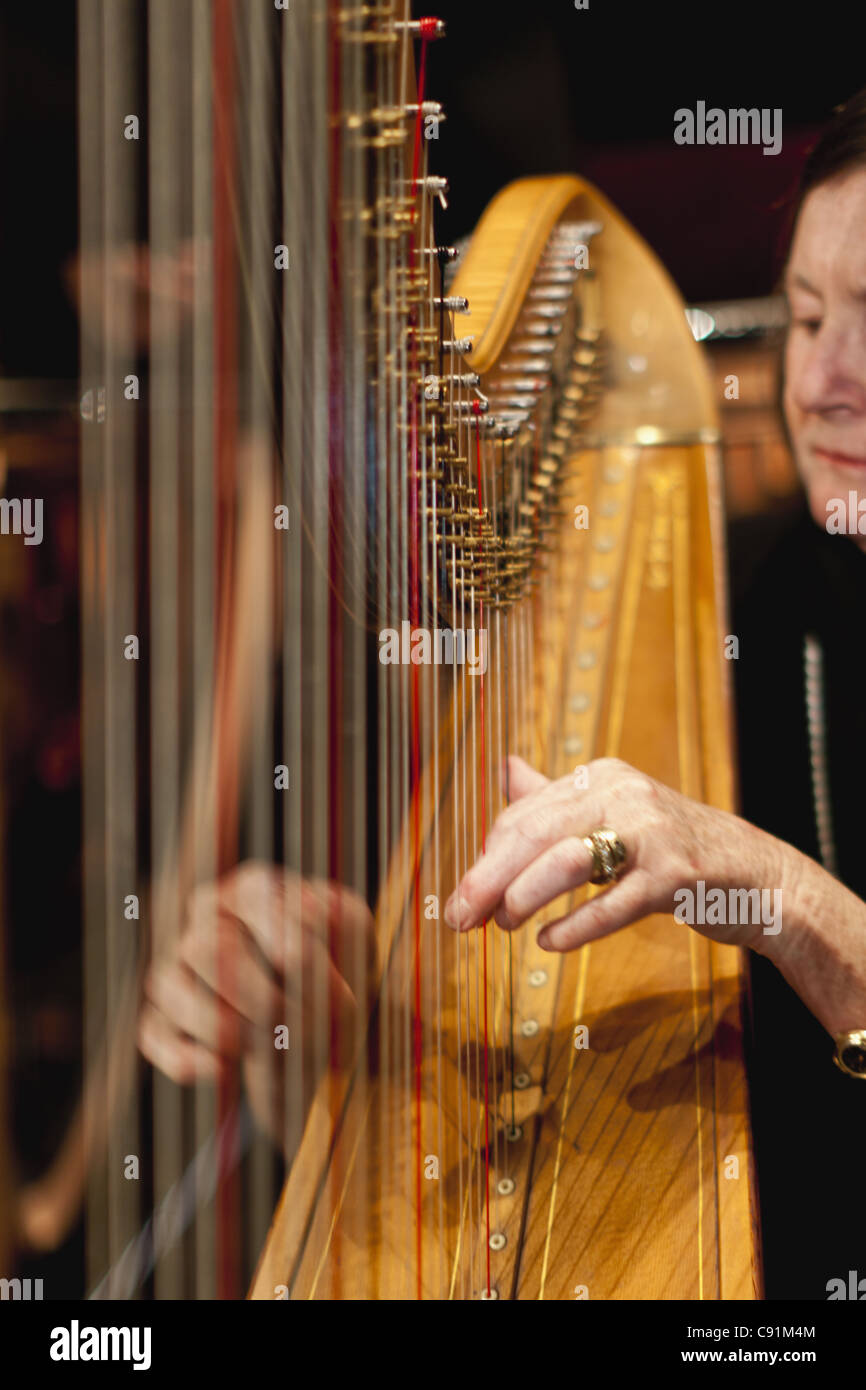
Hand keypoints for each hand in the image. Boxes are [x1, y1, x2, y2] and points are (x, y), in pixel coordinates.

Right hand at [138, 862, 375, 1151]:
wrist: (327, 1024)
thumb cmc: (339, 969)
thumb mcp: (356, 935)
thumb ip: (341, 920)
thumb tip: (307, 921)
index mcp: (254, 889)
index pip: (259, 904)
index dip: (301, 958)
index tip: (341, 997)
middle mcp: (207, 919)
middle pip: (211, 948)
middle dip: (265, 1000)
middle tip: (306, 1030)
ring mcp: (177, 967)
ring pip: (171, 987)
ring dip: (226, 1028)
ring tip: (271, 1046)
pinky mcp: (159, 1018)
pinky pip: (153, 1034)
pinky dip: (188, 1059)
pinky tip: (227, 1071)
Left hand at [444, 754, 788, 953]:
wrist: (760, 876)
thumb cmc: (674, 850)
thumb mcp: (615, 815)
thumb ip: (557, 799)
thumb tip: (504, 768)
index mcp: (601, 778)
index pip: (524, 815)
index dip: (487, 857)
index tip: (464, 894)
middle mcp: (623, 794)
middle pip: (536, 834)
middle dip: (489, 878)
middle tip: (459, 917)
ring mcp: (652, 832)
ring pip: (568, 861)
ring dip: (524, 896)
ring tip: (501, 925)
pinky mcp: (676, 875)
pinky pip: (614, 903)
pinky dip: (576, 926)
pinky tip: (550, 943)